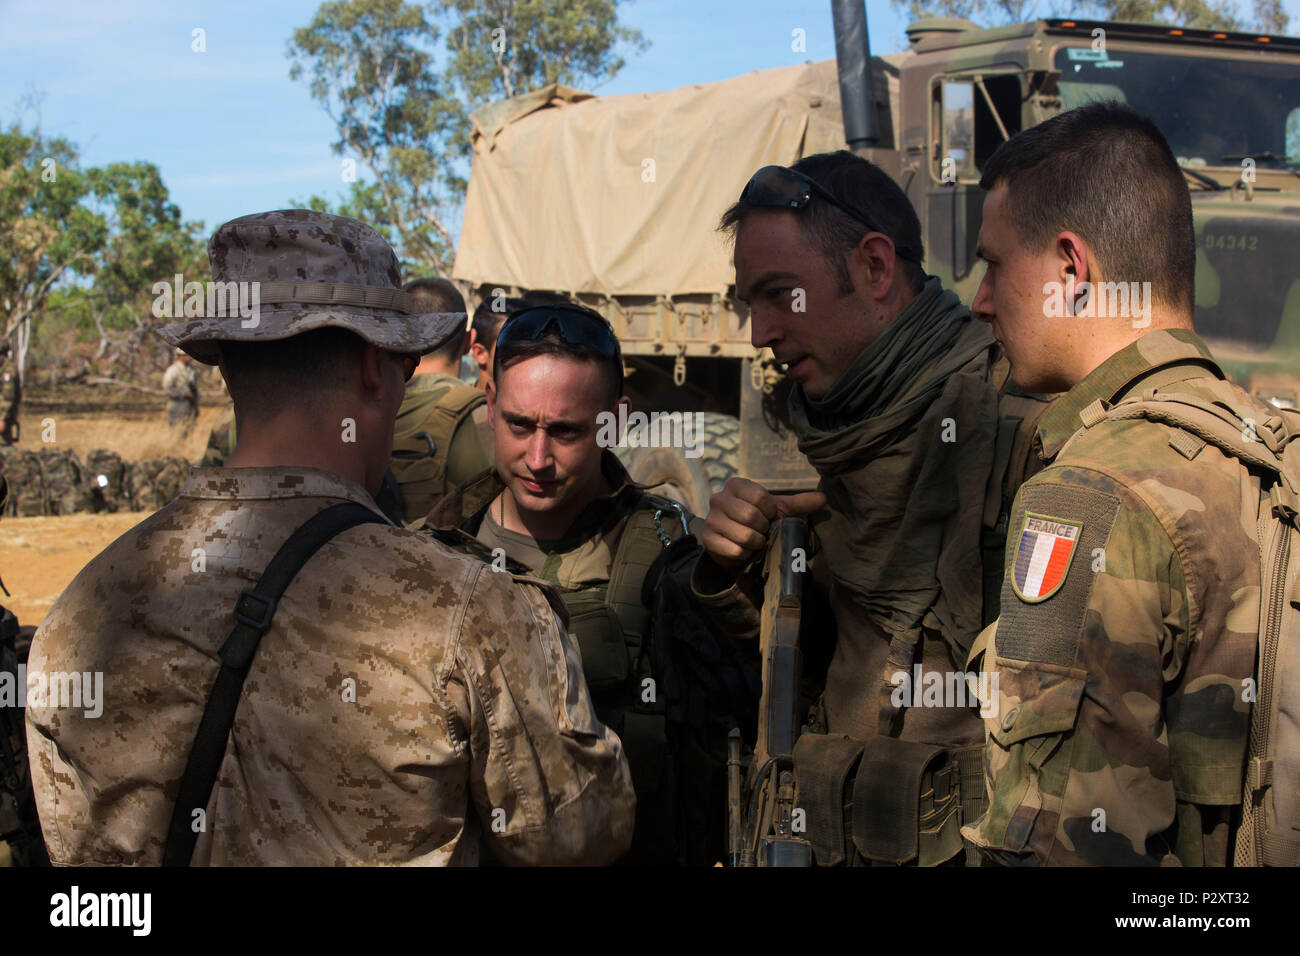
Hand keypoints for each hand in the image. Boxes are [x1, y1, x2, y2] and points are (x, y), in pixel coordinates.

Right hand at [699, 477, 825, 570]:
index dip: (770, 511)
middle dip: (762, 529)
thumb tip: (823, 498)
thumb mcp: (780, 510)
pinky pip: (734, 550)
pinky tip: (744, 550)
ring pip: (743, 535)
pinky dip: (745, 554)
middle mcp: (718, 498)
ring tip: (754, 541)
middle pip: (750, 515)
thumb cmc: (761, 521)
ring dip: (755, 543)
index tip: (769, 516)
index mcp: (736, 485)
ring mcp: (711, 520)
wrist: (740, 543)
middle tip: (762, 531)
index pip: (760, 496)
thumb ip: (800, 503)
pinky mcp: (707, 540)